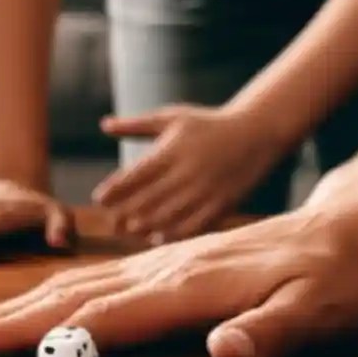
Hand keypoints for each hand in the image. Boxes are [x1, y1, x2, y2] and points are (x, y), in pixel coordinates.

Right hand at [0, 206, 357, 356]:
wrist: (340, 229)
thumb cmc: (333, 280)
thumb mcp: (322, 312)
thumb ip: (271, 334)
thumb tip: (224, 353)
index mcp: (186, 288)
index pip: (95, 318)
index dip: (33, 339)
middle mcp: (155, 271)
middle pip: (63, 298)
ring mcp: (151, 264)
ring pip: (67, 286)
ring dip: (12, 307)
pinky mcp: (155, 264)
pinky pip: (87, 280)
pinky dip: (44, 295)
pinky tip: (29, 306)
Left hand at [94, 105, 293, 241]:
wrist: (257, 131)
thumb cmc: (207, 124)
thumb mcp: (171, 118)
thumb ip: (136, 125)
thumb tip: (104, 124)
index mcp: (171, 151)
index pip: (135, 176)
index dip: (114, 190)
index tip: (99, 199)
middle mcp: (187, 172)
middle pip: (148, 200)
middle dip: (125, 214)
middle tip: (111, 223)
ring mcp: (205, 190)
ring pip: (168, 217)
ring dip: (145, 227)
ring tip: (131, 231)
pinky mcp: (222, 203)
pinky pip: (194, 226)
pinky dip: (173, 235)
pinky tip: (158, 238)